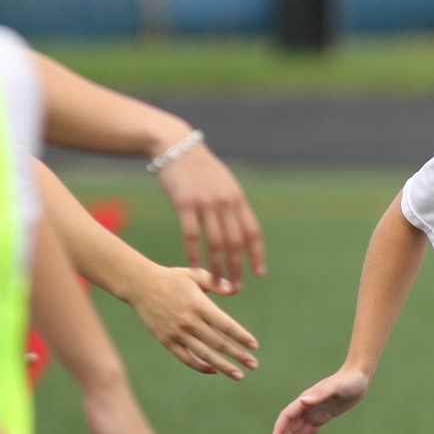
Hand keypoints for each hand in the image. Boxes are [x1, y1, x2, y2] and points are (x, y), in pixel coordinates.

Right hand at [126, 265, 259, 379]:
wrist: (140, 285)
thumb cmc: (172, 278)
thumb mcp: (194, 274)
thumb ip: (216, 283)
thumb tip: (235, 290)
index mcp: (198, 304)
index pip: (225, 325)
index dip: (241, 336)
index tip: (254, 346)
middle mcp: (189, 321)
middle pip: (218, 343)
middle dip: (238, 355)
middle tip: (254, 365)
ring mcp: (177, 332)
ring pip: (204, 354)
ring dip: (223, 366)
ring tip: (239, 375)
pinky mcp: (166, 340)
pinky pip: (186, 358)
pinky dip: (200, 366)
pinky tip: (214, 370)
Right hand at [152, 142, 265, 286]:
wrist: (174, 145)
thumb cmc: (198, 167)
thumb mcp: (222, 182)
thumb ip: (232, 202)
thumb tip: (241, 224)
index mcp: (237, 198)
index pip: (252, 232)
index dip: (256, 254)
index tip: (259, 274)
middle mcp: (225, 201)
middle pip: (235, 241)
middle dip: (237, 267)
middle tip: (235, 288)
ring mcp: (206, 202)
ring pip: (215, 242)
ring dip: (217, 266)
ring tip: (216, 284)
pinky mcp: (185, 203)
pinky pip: (192, 234)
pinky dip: (194, 254)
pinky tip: (194, 268)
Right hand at [271, 369, 370, 433]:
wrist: (358, 378)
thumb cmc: (348, 381)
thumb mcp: (336, 388)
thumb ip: (319, 395)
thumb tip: (303, 401)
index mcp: (304, 401)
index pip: (286, 418)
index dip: (278, 432)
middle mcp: (305, 408)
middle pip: (289, 431)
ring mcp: (312, 414)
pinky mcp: (321, 418)